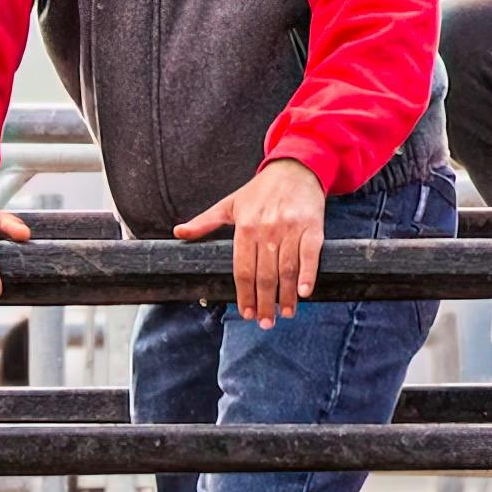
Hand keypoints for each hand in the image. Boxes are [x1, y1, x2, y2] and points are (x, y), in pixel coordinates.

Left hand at [174, 158, 326, 325]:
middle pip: (264, 274)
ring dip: (286, 295)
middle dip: (264, 302)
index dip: (244, 294)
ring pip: (287, 269)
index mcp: (245, 228)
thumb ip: (205, 222)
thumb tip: (178, 232)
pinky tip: (305, 293)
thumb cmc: (260, 190)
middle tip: (264, 322)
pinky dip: (308, 275)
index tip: (245, 313)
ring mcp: (291, 229)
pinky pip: (310, 255)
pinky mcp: (313, 227)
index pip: (242, 269)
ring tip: (285, 314)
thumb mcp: (229, 204)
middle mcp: (267, 230)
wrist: (295, 169)